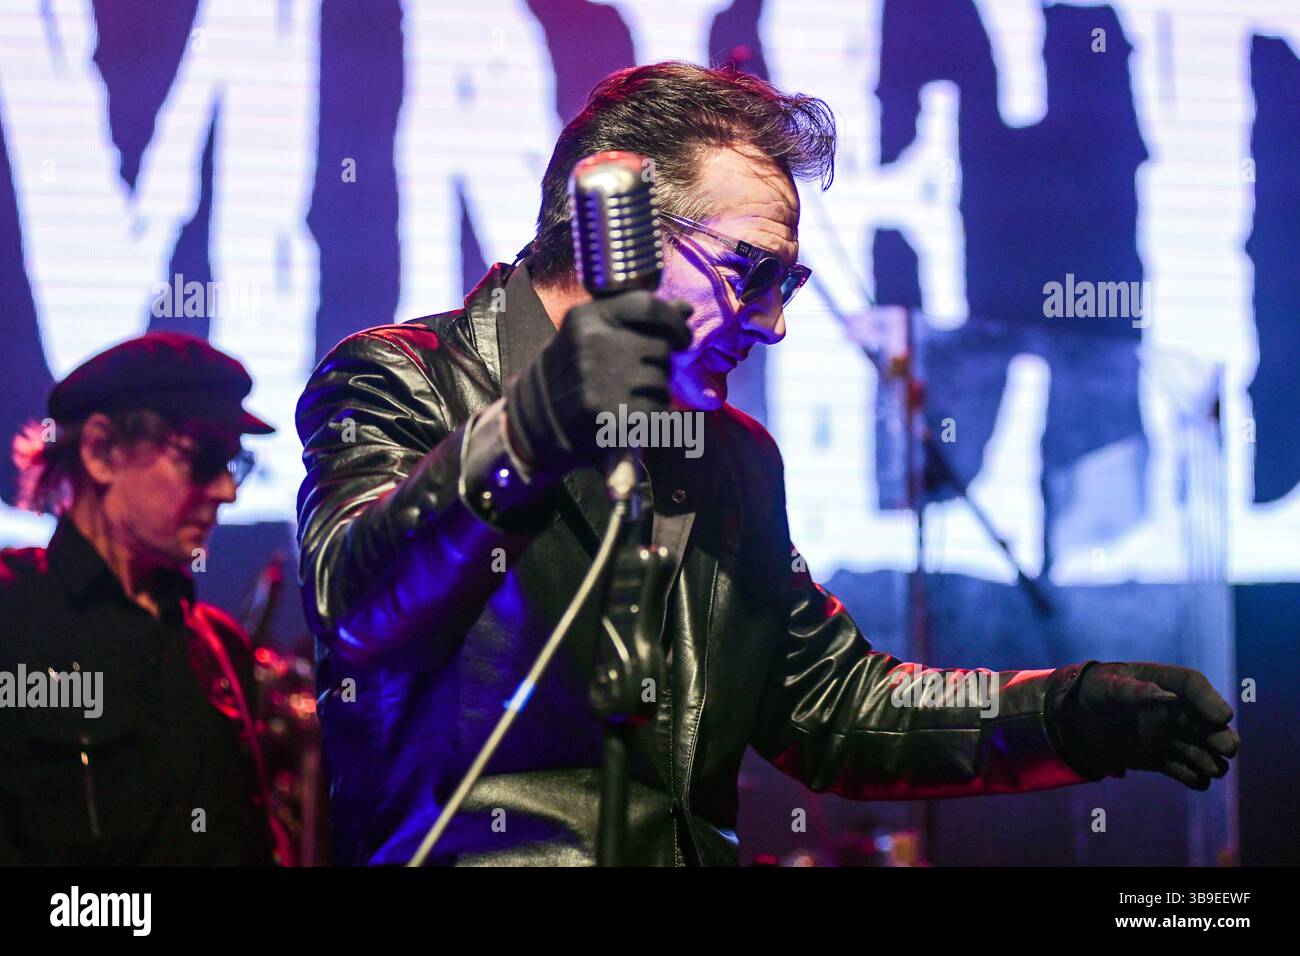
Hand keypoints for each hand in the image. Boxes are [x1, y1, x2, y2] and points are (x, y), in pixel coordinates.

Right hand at [504, 290, 692, 473]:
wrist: (537, 416)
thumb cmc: (575, 368)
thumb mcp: (595, 332)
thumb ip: (639, 318)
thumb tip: (686, 309)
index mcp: (589, 316)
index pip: (648, 306)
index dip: (674, 322)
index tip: (682, 339)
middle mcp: (593, 342)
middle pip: (660, 347)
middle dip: (659, 364)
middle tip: (639, 376)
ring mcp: (600, 378)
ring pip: (661, 380)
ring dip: (656, 391)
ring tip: (630, 395)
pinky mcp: (607, 412)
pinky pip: (656, 409)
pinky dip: (652, 415)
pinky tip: (631, 414)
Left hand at [1052, 661, 1239, 789]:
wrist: (1072, 720)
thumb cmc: (1091, 692)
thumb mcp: (1105, 687)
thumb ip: (1132, 691)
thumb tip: (1166, 697)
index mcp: (1162, 682)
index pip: (1193, 686)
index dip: (1210, 700)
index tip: (1222, 716)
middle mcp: (1173, 710)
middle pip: (1207, 722)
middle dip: (1222, 736)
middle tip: (1228, 748)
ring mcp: (1169, 736)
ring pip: (1201, 750)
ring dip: (1210, 760)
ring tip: (1211, 769)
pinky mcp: (1159, 758)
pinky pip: (1184, 771)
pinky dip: (1192, 777)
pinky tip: (1195, 780)